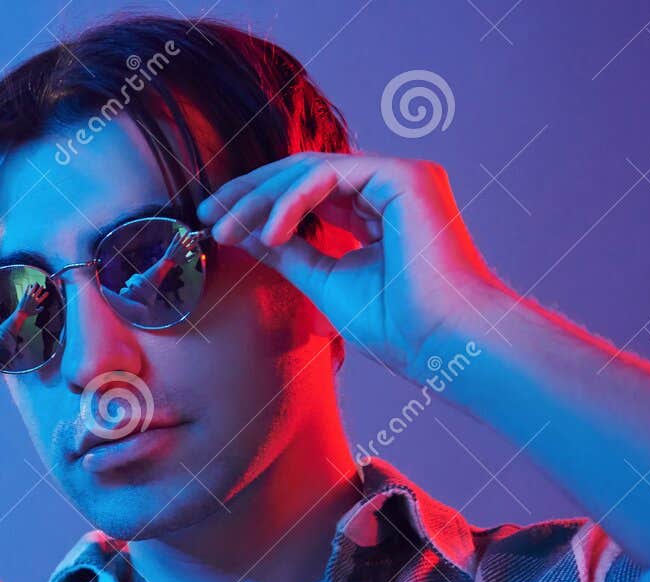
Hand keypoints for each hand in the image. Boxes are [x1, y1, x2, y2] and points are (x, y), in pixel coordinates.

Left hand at [197, 152, 510, 377]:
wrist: (443, 342)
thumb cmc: (398, 325)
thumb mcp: (324, 281)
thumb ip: (290, 252)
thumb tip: (246, 232)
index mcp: (377, 211)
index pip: (306, 193)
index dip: (257, 205)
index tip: (215, 226)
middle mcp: (390, 187)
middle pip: (302, 174)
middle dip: (249, 194)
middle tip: (206, 214)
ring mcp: (401, 177)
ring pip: (311, 170)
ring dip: (260, 198)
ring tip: (224, 229)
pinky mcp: (405, 176)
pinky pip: (329, 176)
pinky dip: (291, 201)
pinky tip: (268, 234)